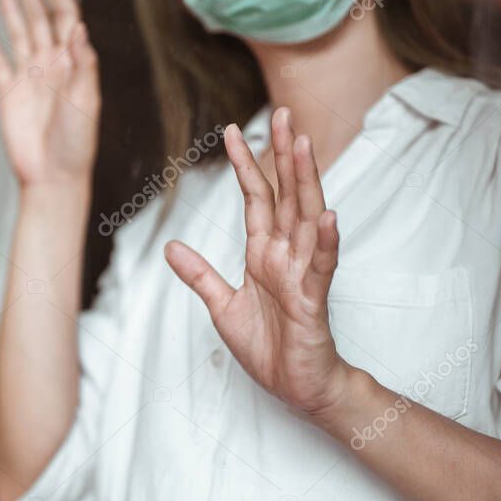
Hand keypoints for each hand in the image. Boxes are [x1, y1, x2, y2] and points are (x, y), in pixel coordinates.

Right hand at [0, 0, 100, 186]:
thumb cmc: (77, 144)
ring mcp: (30, 80)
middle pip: (41, 19)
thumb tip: (79, 28)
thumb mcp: (86, 102)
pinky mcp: (10, 96)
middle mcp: (51, 67)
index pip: (65, 18)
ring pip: (19, 35)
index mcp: (72, 64)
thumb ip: (82, 64)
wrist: (54, 177)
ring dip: (13, 10)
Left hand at [165, 108, 351, 415]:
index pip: (256, 198)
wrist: (296, 387)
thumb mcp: (222, 306)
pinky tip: (330, 216)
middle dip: (282, 155)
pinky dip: (327, 242)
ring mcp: (303, 274)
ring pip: (308, 219)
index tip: (231, 130)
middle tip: (282, 114)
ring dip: (307, 183)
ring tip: (304, 146)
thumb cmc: (268, 347)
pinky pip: (323, 267)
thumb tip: (170, 247)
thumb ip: (200, 275)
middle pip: (286, 195)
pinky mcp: (314, 300)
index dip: (245, 165)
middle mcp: (287, 255)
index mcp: (264, 253)